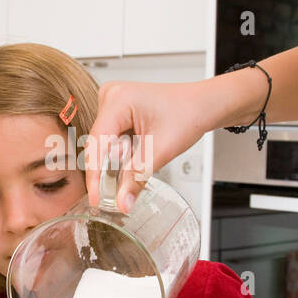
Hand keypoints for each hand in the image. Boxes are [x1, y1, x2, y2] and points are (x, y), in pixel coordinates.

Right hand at [85, 79, 215, 211]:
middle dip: (110, 167)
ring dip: (119, 160)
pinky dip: (122, 154)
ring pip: (104, 144)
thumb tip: (122, 201)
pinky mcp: (116, 111)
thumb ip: (138, 177)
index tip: (96, 199)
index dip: (95, 175)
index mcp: (118, 99)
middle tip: (127, 180)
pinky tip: (138, 151)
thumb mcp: (162, 150)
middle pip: (98, 144)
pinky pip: (111, 140)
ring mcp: (112, 103)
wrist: (202, 105)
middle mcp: (110, 96)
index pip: (97, 143)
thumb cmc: (188, 114)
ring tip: (146, 153)